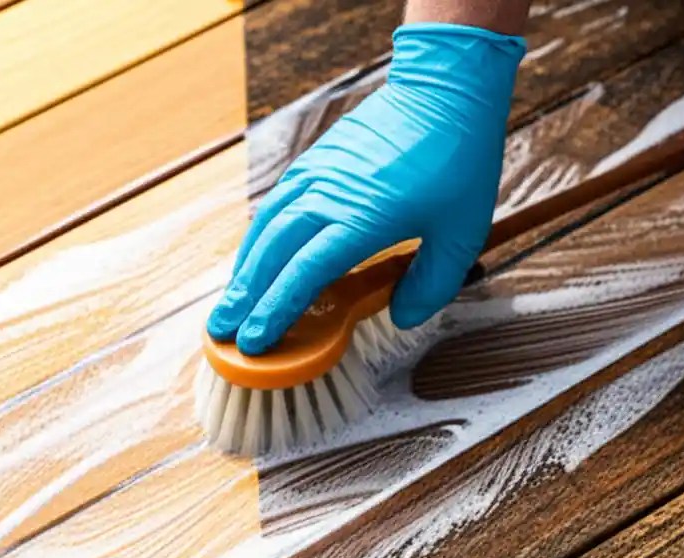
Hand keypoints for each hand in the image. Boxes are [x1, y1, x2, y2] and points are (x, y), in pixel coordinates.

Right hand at [207, 24, 525, 354]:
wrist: (444, 89)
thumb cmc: (458, 160)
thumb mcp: (462, 234)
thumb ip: (431, 284)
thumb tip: (400, 318)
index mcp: (362, 219)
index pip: (305, 274)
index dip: (276, 311)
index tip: (255, 341)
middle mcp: (327, 196)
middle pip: (272, 254)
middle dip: (245, 297)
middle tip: (222, 331)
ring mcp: (315, 175)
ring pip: (266, 227)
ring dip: (245, 267)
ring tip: (232, 301)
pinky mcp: (314, 160)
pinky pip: (275, 204)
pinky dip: (259, 236)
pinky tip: (257, 256)